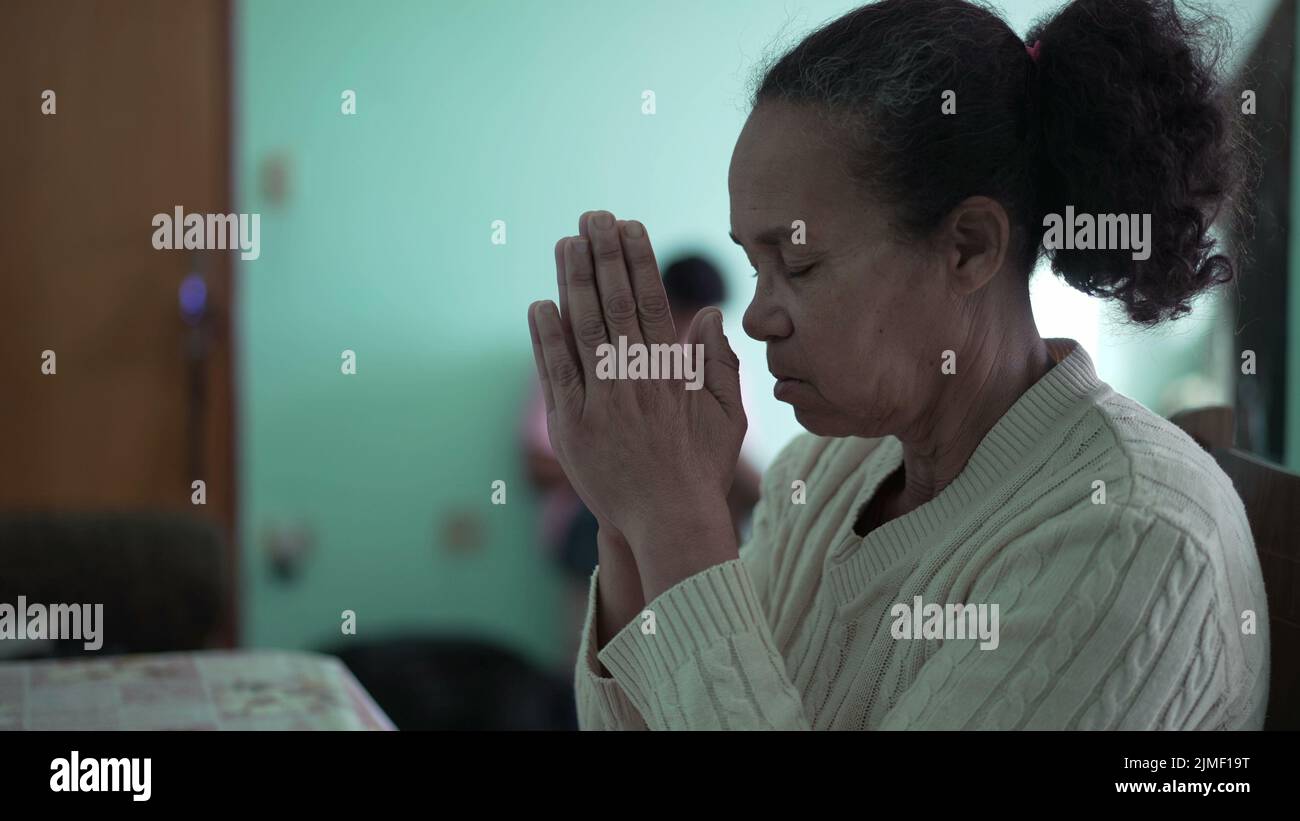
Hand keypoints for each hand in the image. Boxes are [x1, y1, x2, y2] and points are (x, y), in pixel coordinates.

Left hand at [526, 210, 746, 561]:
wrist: (670, 522)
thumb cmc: (700, 470)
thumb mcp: (728, 416)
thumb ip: (719, 363)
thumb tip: (706, 315)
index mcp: (670, 374)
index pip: (651, 303)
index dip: (639, 261)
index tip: (630, 226)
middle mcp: (635, 381)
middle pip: (614, 305)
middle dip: (603, 256)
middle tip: (592, 216)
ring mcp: (602, 402)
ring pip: (584, 331)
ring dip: (573, 283)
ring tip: (566, 243)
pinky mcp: (573, 426)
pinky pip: (557, 374)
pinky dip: (547, 339)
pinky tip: (540, 305)